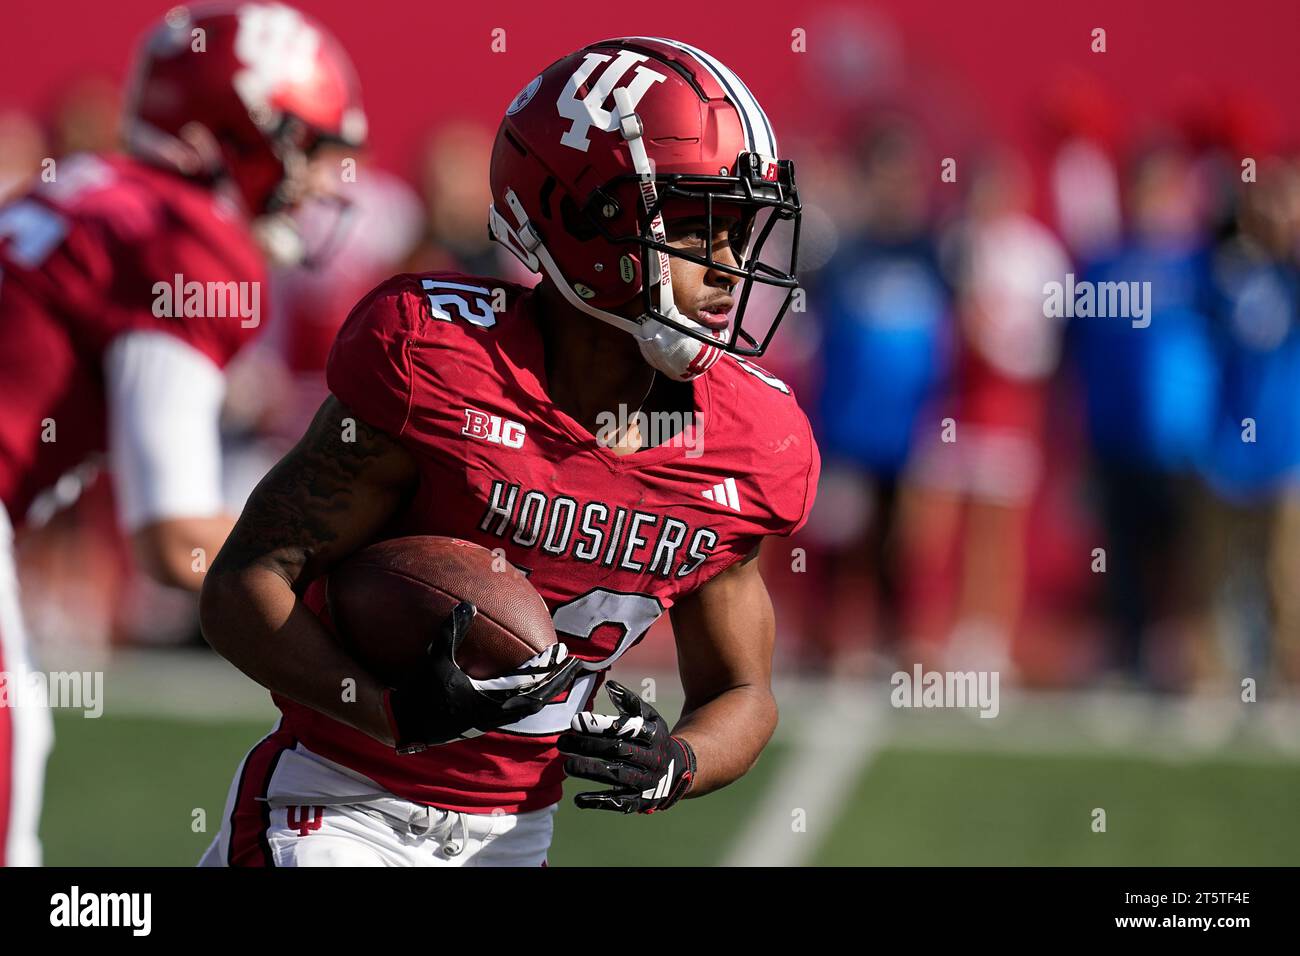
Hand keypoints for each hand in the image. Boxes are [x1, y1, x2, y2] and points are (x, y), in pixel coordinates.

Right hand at [383, 602, 579, 753]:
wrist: (408, 724)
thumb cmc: (421, 693)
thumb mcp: (435, 659)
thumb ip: (450, 631)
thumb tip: (466, 604)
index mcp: (490, 703)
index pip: (531, 687)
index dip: (550, 672)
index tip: (563, 654)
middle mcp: (495, 715)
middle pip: (538, 700)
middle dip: (557, 681)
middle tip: (574, 663)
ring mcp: (491, 720)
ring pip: (529, 707)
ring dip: (545, 689)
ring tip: (557, 673)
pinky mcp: (484, 721)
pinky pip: (515, 710)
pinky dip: (528, 696)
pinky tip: (528, 684)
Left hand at [557, 680, 696, 812]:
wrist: (678, 771)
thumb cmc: (654, 739)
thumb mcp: (649, 718)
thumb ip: (630, 703)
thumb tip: (610, 686)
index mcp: (654, 735)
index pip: (626, 728)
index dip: (601, 725)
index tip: (575, 721)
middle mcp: (653, 758)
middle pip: (618, 751)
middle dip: (588, 746)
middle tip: (563, 742)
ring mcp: (647, 782)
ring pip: (617, 776)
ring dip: (590, 771)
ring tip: (567, 766)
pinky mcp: (640, 801)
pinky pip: (619, 802)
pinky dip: (598, 801)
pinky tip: (578, 799)